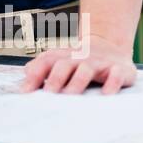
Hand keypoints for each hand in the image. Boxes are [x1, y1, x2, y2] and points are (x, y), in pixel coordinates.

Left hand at [19, 34, 136, 94]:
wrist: (110, 46)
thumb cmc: (79, 60)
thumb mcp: (59, 61)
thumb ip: (40, 69)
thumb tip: (24, 81)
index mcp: (63, 56)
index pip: (46, 62)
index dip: (35, 75)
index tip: (26, 92)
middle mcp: (79, 58)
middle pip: (64, 65)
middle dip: (55, 79)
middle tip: (48, 95)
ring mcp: (99, 63)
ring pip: (86, 70)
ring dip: (77, 82)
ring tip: (70, 95)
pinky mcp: (118, 69)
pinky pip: (116, 75)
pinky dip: (112, 83)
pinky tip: (106, 94)